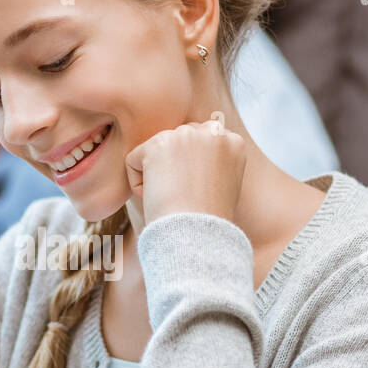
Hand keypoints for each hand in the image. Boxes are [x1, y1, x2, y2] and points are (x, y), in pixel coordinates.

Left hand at [124, 120, 247, 225]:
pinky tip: (158, 198)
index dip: (192, 171)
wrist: (196, 235)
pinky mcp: (158, 143)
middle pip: (178, 141)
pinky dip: (137, 183)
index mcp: (233, 142)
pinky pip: (133, 160)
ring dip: (158, 176)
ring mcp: (186, 135)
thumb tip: (187, 158)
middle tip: (183, 197)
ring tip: (175, 199)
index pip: (201, 143)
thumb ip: (212, 164)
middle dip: (173, 167)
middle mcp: (213, 132)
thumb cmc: (207, 222)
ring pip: (156, 151)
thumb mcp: (223, 186)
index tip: (196, 193)